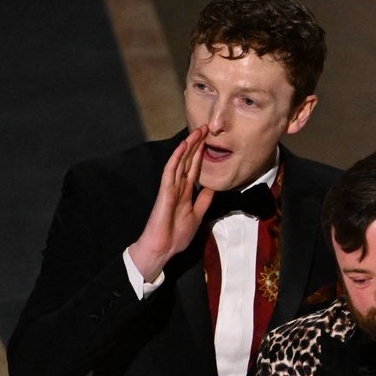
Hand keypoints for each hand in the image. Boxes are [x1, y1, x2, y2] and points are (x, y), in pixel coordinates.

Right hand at [127, 126, 213, 281]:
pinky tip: (183, 146)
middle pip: (188, 161)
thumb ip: (204, 200)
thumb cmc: (176, 234)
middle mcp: (178, 186)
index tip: (210, 141)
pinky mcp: (164, 192)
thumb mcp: (197, 215)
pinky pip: (170, 171)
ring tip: (197, 131)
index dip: (202, 154)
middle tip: (206, 127)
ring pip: (180, 161)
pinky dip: (176, 158)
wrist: (163, 248)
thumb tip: (213, 187)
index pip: (195, 168)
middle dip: (197, 144)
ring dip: (188, 146)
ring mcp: (170, 187)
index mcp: (186, 192)